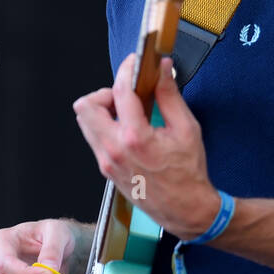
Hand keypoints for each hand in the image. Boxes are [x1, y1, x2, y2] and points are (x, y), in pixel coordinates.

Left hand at [72, 54, 221, 240]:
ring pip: (85, 122)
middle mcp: (113, 150)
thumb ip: (170, 95)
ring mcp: (106, 161)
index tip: (135, 63)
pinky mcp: (105, 169)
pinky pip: (94, 138)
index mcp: (135, 138)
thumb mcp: (187, 129)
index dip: (126, 70)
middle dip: (105, 92)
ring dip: (102, 109)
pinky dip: (106, 125)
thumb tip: (163, 70)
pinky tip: (129, 128)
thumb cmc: (189, 174)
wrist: (186, 210)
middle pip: (85, 106)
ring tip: (128, 111)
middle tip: (126, 94)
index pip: (119, 92)